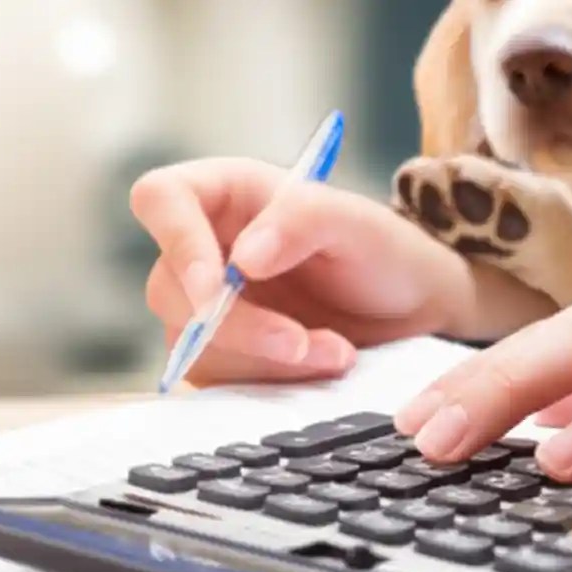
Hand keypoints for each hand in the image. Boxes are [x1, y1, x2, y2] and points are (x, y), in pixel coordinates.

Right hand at [132, 157, 554, 386]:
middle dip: (239, 325)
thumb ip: (302, 219)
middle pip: (170, 288)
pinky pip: (217, 376)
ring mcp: (205, 304)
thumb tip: (242, 260)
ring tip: (334, 350)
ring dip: (265, 357)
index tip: (219, 289)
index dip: (177, 243)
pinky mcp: (220, 352)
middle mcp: (204, 246)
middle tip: (302, 340)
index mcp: (224, 193)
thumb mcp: (357, 223)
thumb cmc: (383, 251)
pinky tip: (318, 362)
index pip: (160, 200)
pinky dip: (270, 378)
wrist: (410, 310)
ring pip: (192, 342)